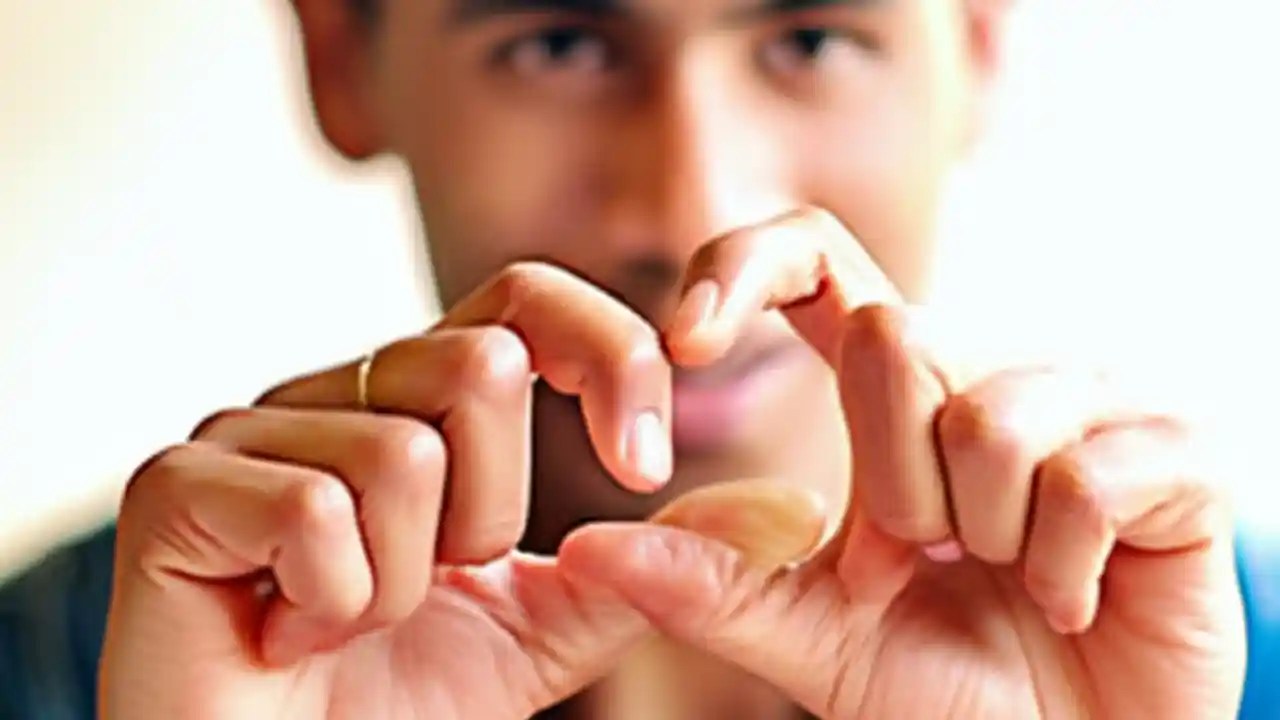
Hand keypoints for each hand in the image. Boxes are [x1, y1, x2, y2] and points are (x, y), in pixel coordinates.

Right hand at [100, 262, 696, 719]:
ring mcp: (244, 429)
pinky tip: (288, 630)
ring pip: (405, 451)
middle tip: (433, 583)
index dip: (607, 356)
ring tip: (350, 615)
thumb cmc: (397, 703)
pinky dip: (333, 600)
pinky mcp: (174, 487)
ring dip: (407, 577)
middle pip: (481, 365)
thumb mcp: (551, 627)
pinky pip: (313, 507)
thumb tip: (793, 509)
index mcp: (416, 401)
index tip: (642, 463)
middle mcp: (331, 390)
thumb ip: (655, 562)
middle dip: (491, 512)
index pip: (529, 299)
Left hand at [560, 210, 1247, 718]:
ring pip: (986, 417)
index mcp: (893, 394)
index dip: (742, 266)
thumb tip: (589, 547)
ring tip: (1006, 582)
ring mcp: (1085, 402)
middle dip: (891, 493)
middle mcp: (984, 372)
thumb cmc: (951, 693)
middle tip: (923, 568)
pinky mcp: (1172, 451)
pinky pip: (1083, 477)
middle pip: (894, 340)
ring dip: (980, 539)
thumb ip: (711, 588)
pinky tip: (1073, 597)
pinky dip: (1061, 568)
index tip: (681, 342)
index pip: (813, 259)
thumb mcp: (813, 643)